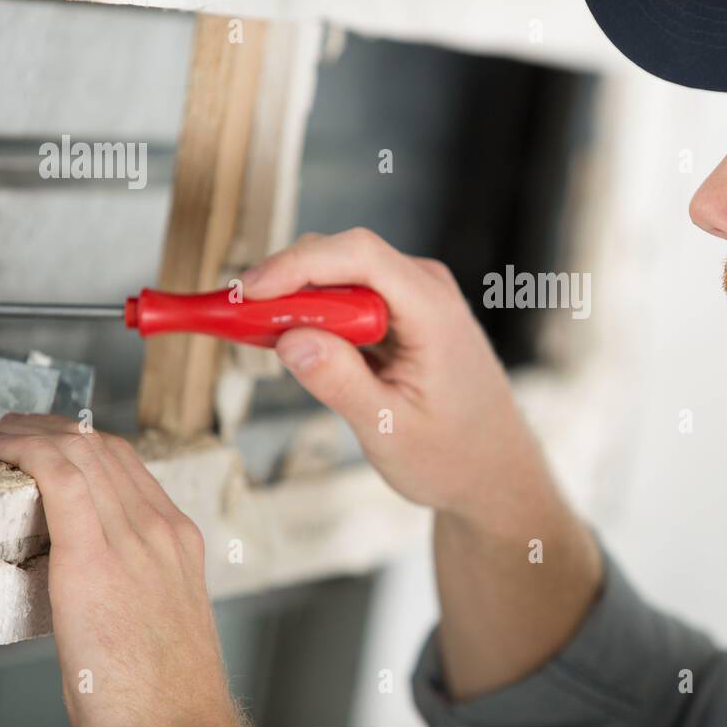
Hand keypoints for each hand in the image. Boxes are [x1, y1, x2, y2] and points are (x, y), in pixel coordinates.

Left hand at [0, 414, 240, 726]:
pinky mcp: (97, 561)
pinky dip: (24, 451)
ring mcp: (136, 541)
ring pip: (82, 450)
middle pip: (103, 446)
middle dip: (45, 428)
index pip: (126, 463)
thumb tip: (89, 580)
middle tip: (4, 437)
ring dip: (25, 433)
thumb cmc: (165, 689)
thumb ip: (135, 583)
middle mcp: (162, 530)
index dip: (76, 442)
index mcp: (178, 541)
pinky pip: (62, 478)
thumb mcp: (160, 618)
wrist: (178, 720)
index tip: (42, 448)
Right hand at [242, 228, 558, 528]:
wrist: (492, 471)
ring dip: (294, 299)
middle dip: (285, 282)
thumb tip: (289, 339)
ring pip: (339, 274)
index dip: (297, 264)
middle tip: (235, 322)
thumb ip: (341, 383)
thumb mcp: (390, 430)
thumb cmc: (452, 455)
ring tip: (254, 337)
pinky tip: (287, 343)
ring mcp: (415, 296)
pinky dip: (312, 313)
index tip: (249, 294)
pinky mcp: (402, 311)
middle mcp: (427, 289)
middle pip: (342, 256)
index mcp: (433, 310)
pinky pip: (347, 295)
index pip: (358, 254)